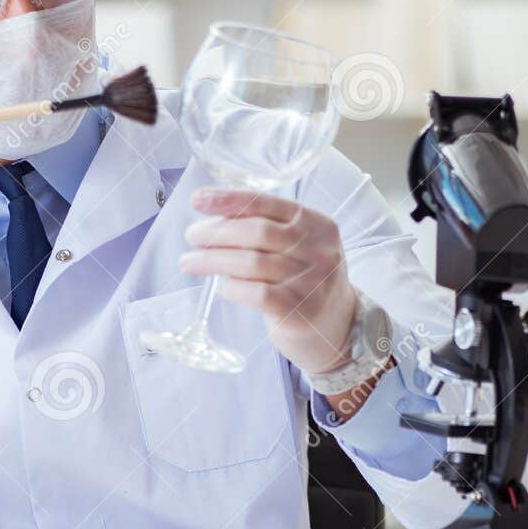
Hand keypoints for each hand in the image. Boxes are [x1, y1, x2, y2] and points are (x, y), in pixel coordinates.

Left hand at [180, 188, 358, 375]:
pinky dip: (231, 287)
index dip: (228, 199)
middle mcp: (318, 249)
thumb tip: (214, 220)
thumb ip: (269, 230)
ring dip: (212, 260)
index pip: (267, 203)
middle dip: (215, 232)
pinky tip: (222, 287)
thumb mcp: (301, 247)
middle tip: (191, 236)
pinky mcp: (299, 310)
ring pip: (250, 262)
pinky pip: (255, 292)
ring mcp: (311, 280)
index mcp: (317, 224)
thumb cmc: (307, 282)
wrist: (338, 328)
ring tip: (189, 262)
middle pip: (256, 231)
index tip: (197, 200)